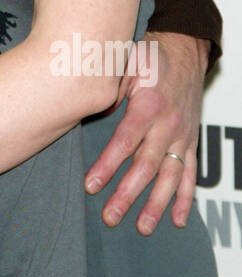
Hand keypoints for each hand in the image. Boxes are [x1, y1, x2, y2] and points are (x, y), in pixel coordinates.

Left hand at [84, 31, 207, 233]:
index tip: (91, 185)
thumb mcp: (124, 63)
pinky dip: (185, 198)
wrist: (183, 49)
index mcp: (148, 105)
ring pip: (170, 176)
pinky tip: (177, 220)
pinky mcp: (191, 141)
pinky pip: (190, 173)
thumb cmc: (147, 57)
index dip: (108, 165)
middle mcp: (168, 123)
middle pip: (147, 165)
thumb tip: (86, 108)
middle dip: (128, 194)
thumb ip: (108, 88)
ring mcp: (182, 135)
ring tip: (142, 227)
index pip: (125, 142)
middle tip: (110, 217)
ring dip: (157, 204)